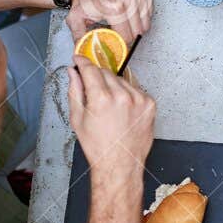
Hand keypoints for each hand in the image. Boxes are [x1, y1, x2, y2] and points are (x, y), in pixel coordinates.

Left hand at [68, 0, 152, 42]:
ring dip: (135, 25)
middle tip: (116, 28)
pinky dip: (140, 16)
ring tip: (122, 19)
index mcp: (114, 6)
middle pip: (137, 32)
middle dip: (127, 34)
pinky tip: (129, 11)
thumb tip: (83, 52)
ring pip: (145, 24)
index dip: (119, 42)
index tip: (113, 39)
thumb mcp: (76, 18)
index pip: (126, 37)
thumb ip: (80, 37)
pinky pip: (149, 13)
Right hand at [68, 59, 155, 175]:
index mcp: (101, 99)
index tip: (79, 59)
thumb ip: (74, 91)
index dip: (82, 62)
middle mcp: (122, 96)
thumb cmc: (97, 146)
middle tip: (93, 91)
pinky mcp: (149, 104)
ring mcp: (138, 99)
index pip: (90, 69)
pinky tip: (123, 111)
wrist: (119, 164)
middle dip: (96, 77)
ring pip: (121, 80)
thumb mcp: (78, 119)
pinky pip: (135, 89)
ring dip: (113, 86)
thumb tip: (72, 72)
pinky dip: (128, 94)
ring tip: (110, 107)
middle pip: (105, 72)